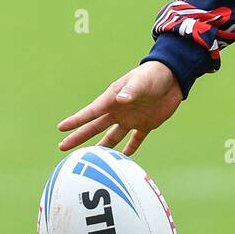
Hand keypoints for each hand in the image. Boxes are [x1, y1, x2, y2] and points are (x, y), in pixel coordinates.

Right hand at [57, 61, 182, 156]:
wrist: (173, 77)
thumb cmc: (153, 75)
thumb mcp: (141, 81)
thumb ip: (131, 91)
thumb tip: (120, 99)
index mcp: (113, 99)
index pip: (91, 112)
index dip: (76, 120)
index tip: (61, 128)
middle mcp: (118, 110)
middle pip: (95, 127)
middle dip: (79, 137)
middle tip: (63, 147)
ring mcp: (131, 118)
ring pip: (112, 136)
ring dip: (103, 147)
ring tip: (92, 158)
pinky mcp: (146, 124)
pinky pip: (135, 140)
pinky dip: (130, 149)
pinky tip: (122, 159)